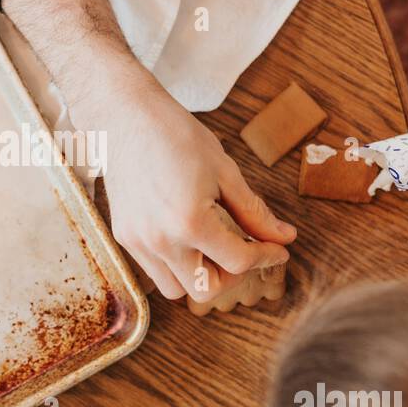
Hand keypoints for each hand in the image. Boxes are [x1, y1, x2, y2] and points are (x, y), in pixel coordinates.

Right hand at [76, 72, 295, 300]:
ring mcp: (137, 241)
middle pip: (206, 289)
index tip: (277, 249)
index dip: (266, 257)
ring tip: (211, 247)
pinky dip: (174, 264)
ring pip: (175, 289)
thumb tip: (284, 237)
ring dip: (199, 276)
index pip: (238, 262)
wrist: (125, 117)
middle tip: (243, 250)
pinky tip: (185, 236)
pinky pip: (153, 270)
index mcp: (190, 222)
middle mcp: (160, 240)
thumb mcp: (224, 170)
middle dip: (231, 276)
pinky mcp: (123, 236)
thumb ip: (254, 211)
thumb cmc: (175, 135)